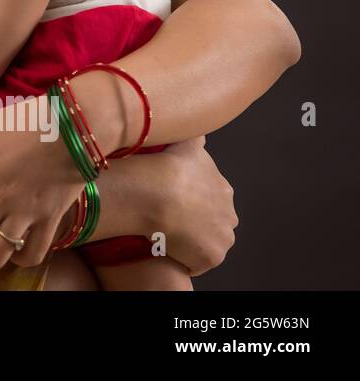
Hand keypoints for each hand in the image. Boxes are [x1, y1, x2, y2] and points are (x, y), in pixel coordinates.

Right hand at [139, 136, 237, 275]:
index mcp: (224, 189)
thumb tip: (197, 127)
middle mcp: (230, 214)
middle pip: (212, 223)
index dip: (190, 200)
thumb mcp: (184, 142)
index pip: (210, 199)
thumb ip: (194, 136)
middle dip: (194, 222)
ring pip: (205, 242)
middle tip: (167, 217)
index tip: (171, 199)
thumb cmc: (167, 165)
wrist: (158, 191)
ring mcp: (222, 237)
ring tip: (164, 233)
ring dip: (189, 241)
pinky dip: (182, 257)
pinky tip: (165, 246)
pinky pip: (195, 262)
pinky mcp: (211, 257)